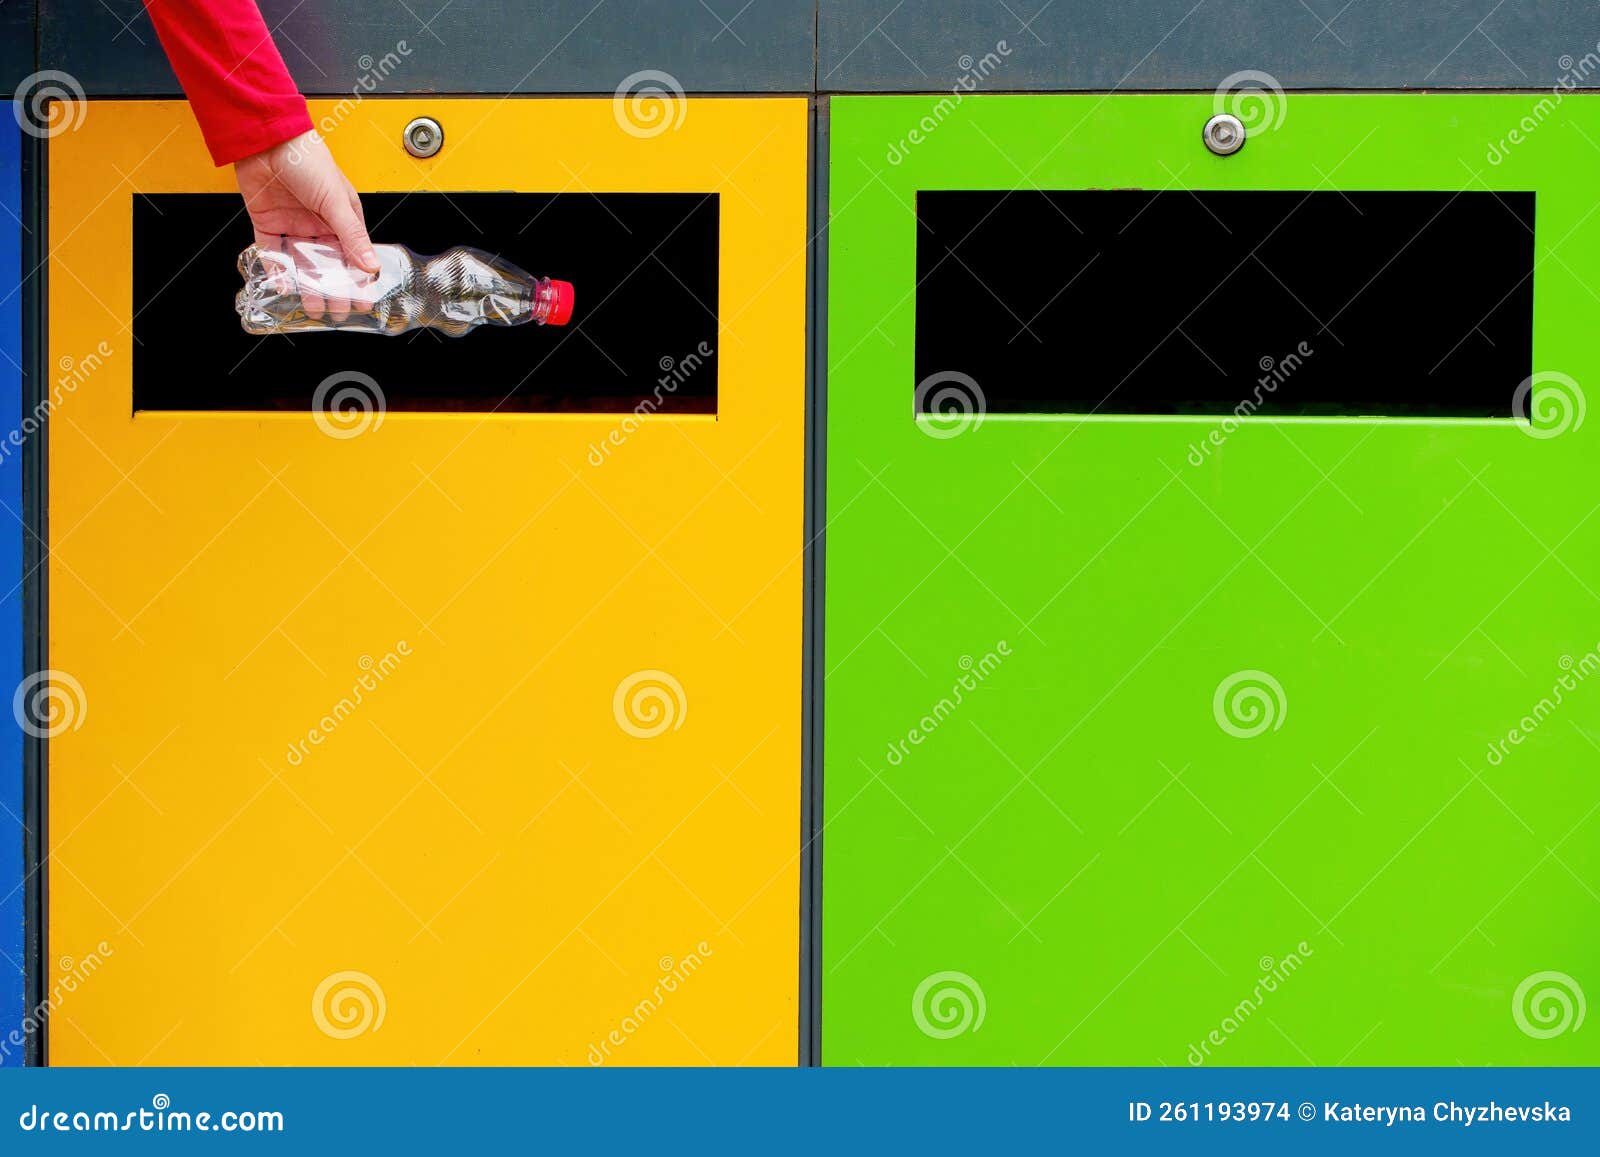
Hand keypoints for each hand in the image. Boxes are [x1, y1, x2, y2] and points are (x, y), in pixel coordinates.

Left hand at [235, 130, 377, 320]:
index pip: (352, 254)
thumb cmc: (307, 158)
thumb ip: (352, 236)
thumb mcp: (336, 201)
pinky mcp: (267, 222)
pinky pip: (271, 251)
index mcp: (341, 217)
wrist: (266, 138)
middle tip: (336, 311)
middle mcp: (317, 222)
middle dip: (331, 289)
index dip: (356, 278)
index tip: (361, 300)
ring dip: (305, 284)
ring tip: (311, 306)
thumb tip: (370, 264)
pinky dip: (276, 268)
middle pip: (326, 263)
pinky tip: (283, 285)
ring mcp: (292, 223)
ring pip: (300, 262)